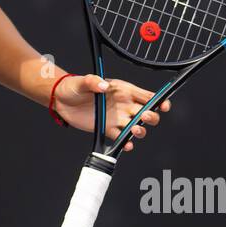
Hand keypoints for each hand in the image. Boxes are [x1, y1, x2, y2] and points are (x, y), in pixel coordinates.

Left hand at [51, 74, 170, 150]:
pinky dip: (126, 143)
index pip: (147, 95)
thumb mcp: (83, 81)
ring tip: (134, 130)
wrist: (61, 100)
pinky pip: (121, 139)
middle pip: (148, 113)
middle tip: (144, 117)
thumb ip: (93, 82)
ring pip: (137, 128)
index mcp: (123, 90)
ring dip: (140, 131)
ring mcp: (118, 119)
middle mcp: (124, 105)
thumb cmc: (74, 86)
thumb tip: (103, 86)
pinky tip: (126, 144)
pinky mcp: (108, 130)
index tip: (164, 106)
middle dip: (151, 117)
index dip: (159, 100)